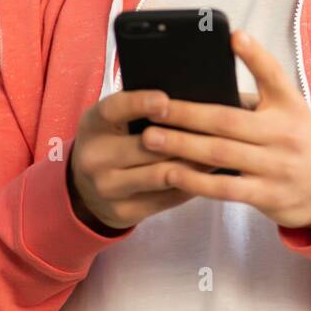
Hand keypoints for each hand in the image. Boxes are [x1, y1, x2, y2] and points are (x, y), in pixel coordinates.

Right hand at [68, 88, 219, 233]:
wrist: (86, 189)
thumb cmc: (114, 141)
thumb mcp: (115, 119)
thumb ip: (141, 107)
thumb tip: (190, 97)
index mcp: (93, 124)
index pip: (114, 109)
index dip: (139, 104)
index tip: (165, 100)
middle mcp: (94, 157)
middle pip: (146, 147)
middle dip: (184, 138)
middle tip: (219, 128)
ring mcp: (107, 188)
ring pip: (161, 175)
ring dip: (194, 164)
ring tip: (223, 152)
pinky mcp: (123, 212)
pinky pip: (167, 198)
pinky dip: (191, 185)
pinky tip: (210, 175)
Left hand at [137, 30, 310, 232]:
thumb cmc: (297, 142)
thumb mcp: (290, 111)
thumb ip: (256, 99)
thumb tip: (204, 83)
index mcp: (290, 106)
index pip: (273, 75)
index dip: (255, 55)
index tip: (233, 36)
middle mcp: (285, 134)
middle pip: (228, 119)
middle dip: (186, 113)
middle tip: (154, 107)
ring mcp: (277, 166)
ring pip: (221, 153)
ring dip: (181, 145)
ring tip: (150, 138)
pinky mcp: (268, 195)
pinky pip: (225, 188)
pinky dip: (196, 181)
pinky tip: (171, 173)